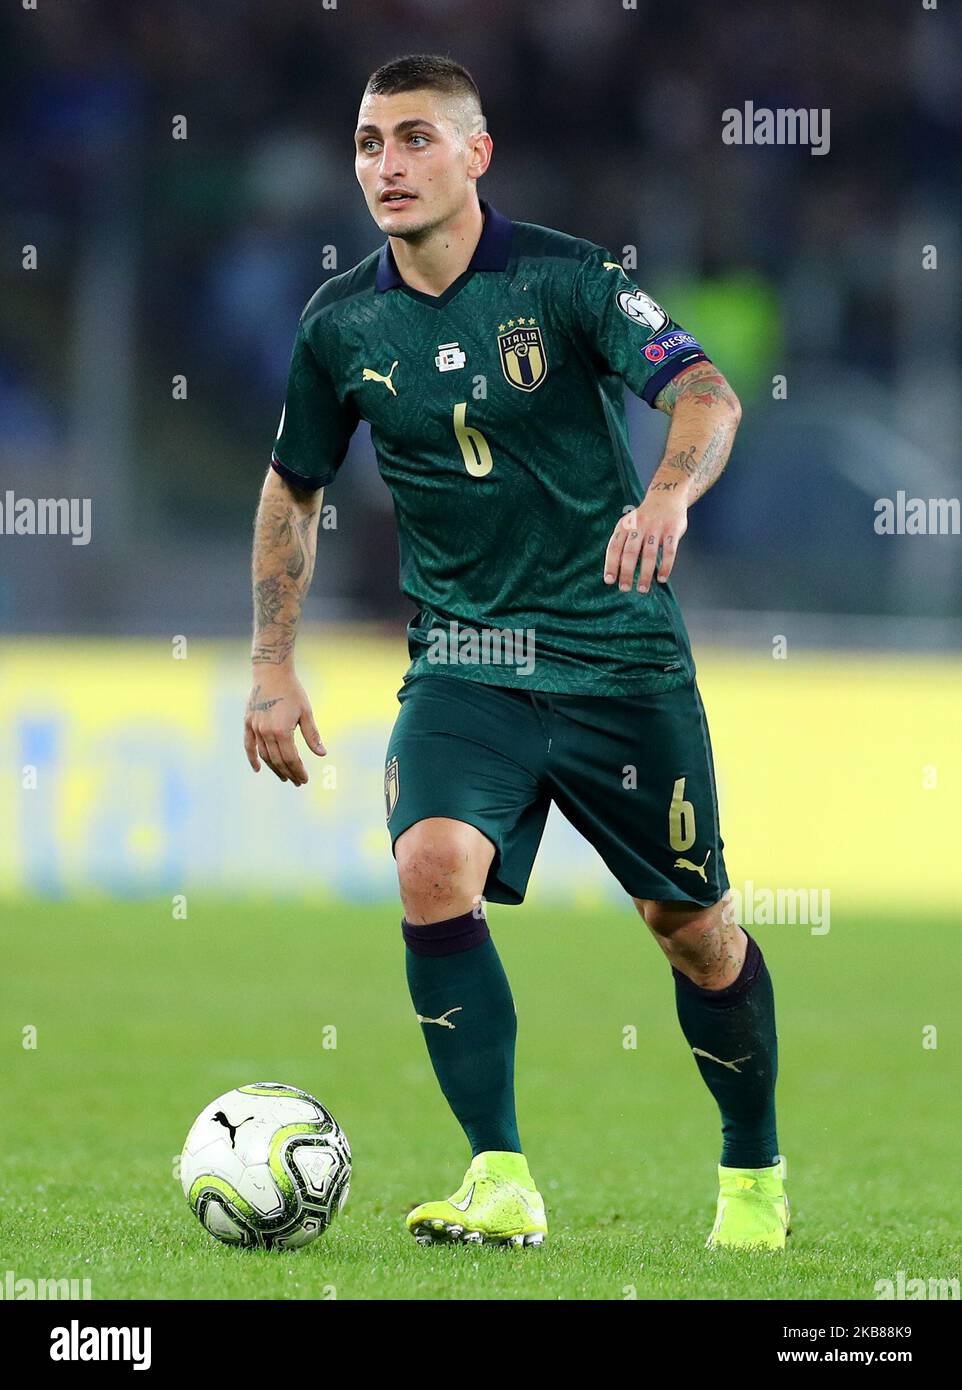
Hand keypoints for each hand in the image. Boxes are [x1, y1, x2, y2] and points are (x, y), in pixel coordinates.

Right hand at [244, 668, 325, 785]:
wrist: (272, 673)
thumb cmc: (293, 691)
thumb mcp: (306, 713)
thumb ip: (312, 735)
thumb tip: (322, 754)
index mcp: (282, 731)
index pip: (291, 758)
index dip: (298, 771)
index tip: (304, 779)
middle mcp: (266, 732)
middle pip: (278, 760)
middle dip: (289, 773)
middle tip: (297, 781)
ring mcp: (255, 728)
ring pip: (264, 755)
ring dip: (274, 768)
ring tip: (284, 777)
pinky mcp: (248, 722)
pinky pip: (249, 745)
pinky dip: (253, 758)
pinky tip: (258, 769)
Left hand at [603, 493, 688, 593]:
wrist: (667, 495)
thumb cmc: (644, 517)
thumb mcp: (629, 524)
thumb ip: (622, 541)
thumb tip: (615, 569)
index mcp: (625, 526)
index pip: (614, 547)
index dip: (611, 564)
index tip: (609, 581)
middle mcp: (639, 526)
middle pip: (630, 553)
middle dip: (626, 572)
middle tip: (624, 589)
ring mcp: (656, 528)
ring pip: (649, 554)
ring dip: (645, 574)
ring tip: (642, 589)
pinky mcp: (672, 530)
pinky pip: (669, 551)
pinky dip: (665, 566)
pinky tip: (661, 578)